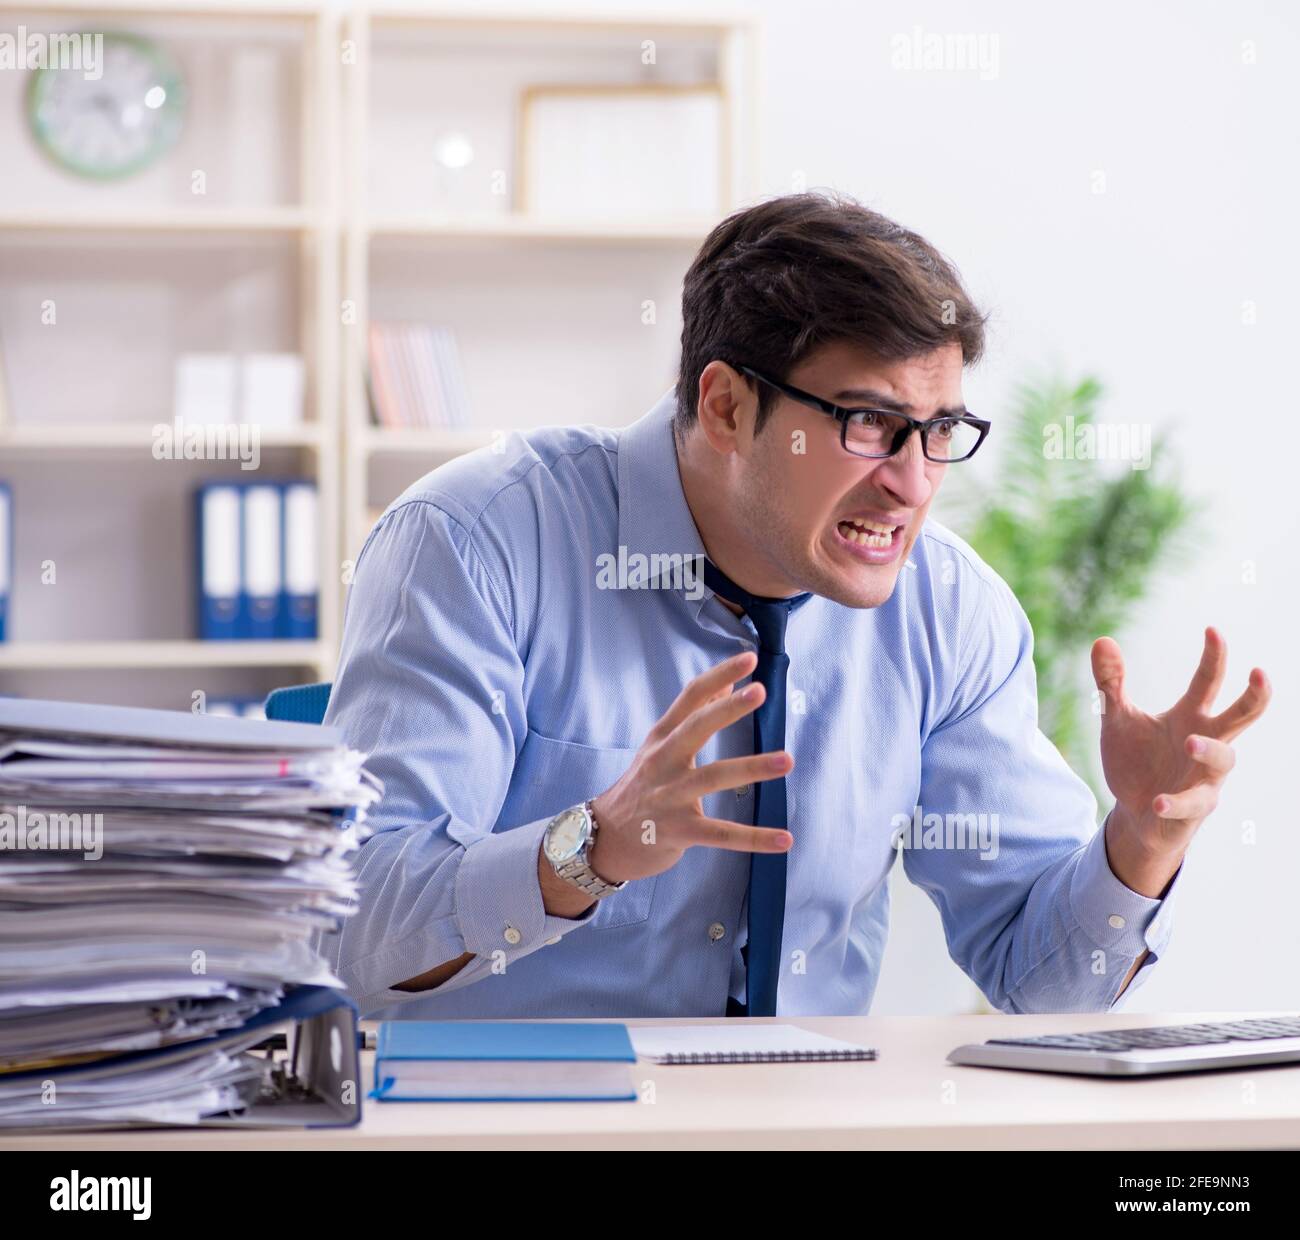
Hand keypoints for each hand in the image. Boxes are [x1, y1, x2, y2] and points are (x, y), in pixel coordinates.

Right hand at [586, 651, 793, 883]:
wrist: (605, 838)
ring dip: (752, 767)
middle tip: (760, 691)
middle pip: (697, 728)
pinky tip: (785, 839)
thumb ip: (693, 715)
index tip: (749, 659)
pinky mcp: (680, 831)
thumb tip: (726, 682)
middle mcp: (664, 761)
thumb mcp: (660, 746)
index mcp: (662, 737)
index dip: (719, 676)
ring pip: (714, 778)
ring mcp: (670, 796)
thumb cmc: (642, 785)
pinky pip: (721, 834)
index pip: (690, 698)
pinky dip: (754, 838)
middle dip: (728, 709)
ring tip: (788, 760)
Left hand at [1091, 626, 1270, 896]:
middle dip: (1254, 696)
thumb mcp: (1116, 719)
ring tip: (1188, 742)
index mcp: (1189, 716)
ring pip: (1224, 759)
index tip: (1212, 630)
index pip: (1208, 680)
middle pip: (1242, 715)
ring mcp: (1205, 776)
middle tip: (1260, 673)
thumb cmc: (1135, 761)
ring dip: (1209, 750)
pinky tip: (1159, 800)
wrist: (1134, 813)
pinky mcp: (1195, 807)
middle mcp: (1206, 741)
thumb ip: (1111, 683)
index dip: (1214, 656)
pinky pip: (1193, 803)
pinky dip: (1177, 801)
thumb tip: (1102, 639)